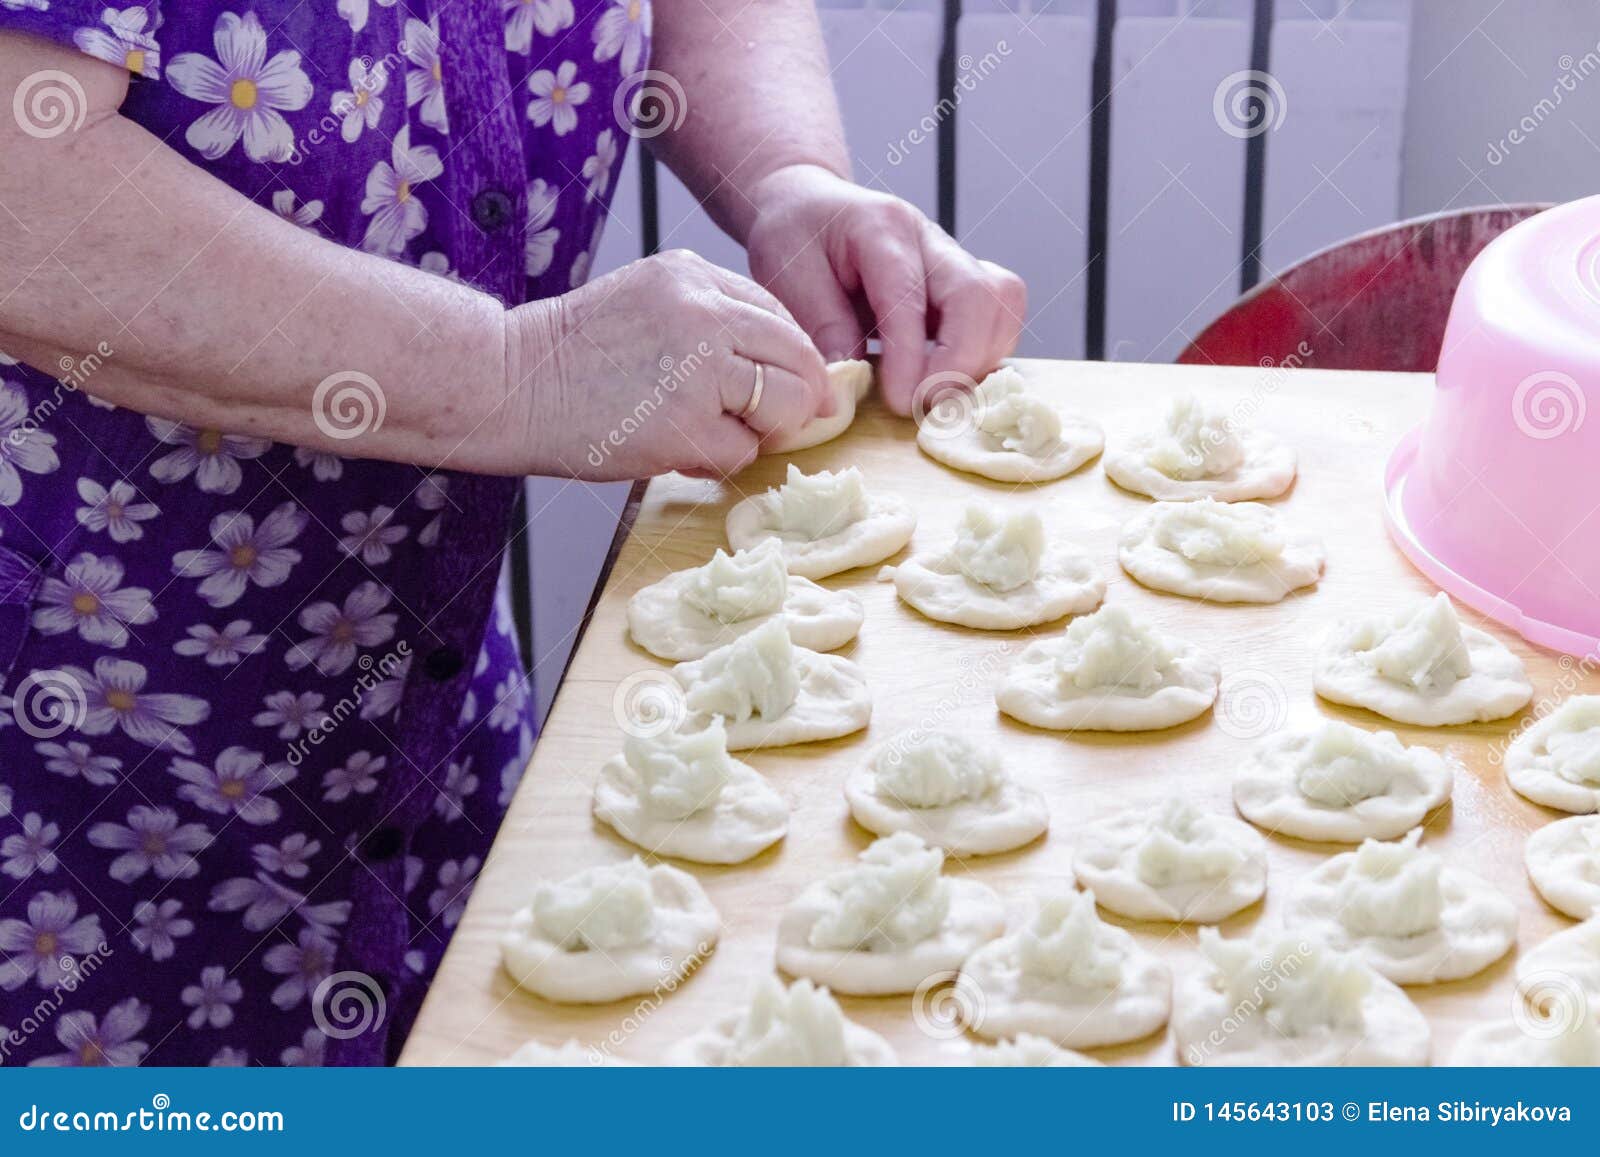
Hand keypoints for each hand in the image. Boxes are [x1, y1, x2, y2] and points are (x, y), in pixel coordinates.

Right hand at [513, 249, 831, 480]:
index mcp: (692, 275)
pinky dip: (718, 460)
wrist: (507, 383)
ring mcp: (699, 368)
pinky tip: (678, 451)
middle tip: (770, 420)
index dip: (791, 358)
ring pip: (781, 406)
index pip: (779, 315)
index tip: (788, 386)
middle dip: (794, 396)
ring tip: (709, 432)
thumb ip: (707, 319)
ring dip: (757, 430)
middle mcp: (704, 312)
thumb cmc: (570, 355)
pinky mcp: (688, 424)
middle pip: (796, 358)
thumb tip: (777, 368)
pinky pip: (741, 451)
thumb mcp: (645, 301)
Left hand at [745, 164, 1026, 414]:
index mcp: (881, 227)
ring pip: (1000, 304)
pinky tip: (946, 375)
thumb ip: (821, 327)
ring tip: (934, 393)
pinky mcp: (962, 282)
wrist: (809, 204)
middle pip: (977, 295)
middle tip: (922, 404)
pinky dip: (983, 352)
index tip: (901, 401)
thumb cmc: (796, 236)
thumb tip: (848, 388)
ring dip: (978, 358)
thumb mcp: (788, 275)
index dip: (912, 356)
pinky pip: (999, 314)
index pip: (911, 297)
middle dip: (959, 360)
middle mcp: (928, 238)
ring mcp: (952, 258)